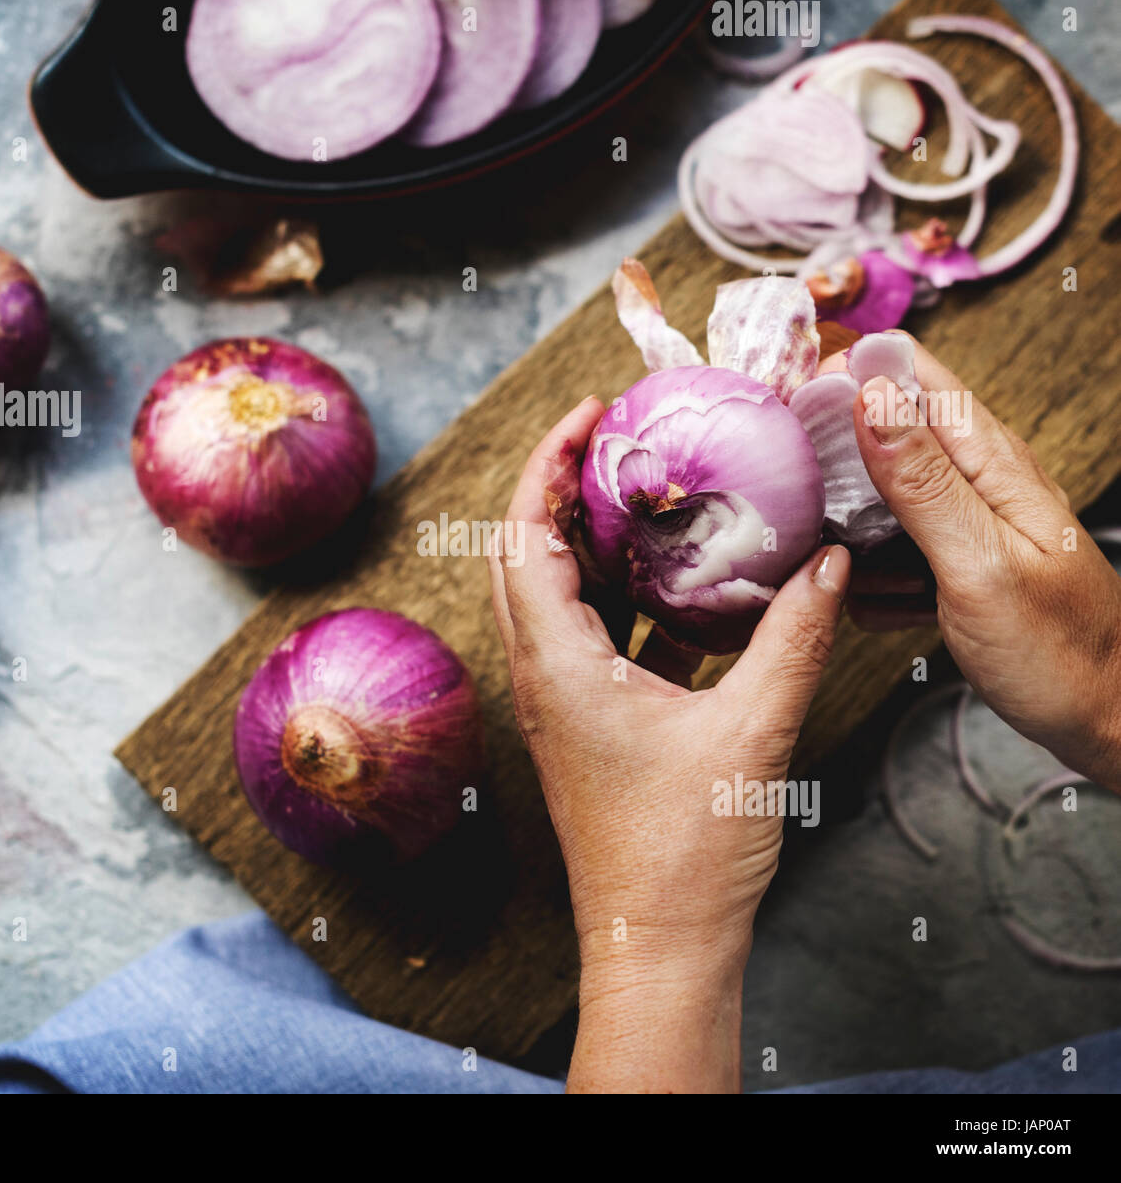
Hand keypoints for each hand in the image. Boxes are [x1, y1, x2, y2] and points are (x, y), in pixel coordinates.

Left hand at [488, 396, 850, 1092]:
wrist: (660, 942)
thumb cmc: (686, 851)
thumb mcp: (752, 731)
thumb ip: (792, 639)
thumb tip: (829, 561)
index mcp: (559, 665)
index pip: (526, 537)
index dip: (547, 463)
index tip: (590, 411)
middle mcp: (544, 676)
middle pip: (525, 555)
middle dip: (558, 488)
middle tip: (616, 439)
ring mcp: (561, 703)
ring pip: (554, 596)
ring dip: (586, 540)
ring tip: (643, 492)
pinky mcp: (587, 726)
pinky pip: (589, 638)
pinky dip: (619, 595)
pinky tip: (675, 584)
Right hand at [841, 333, 1120, 791]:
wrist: (1106, 720)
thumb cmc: (1061, 652)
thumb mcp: (979, 564)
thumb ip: (922, 481)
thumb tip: (870, 396)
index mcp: (987, 459)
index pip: (905, 371)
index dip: (844, 376)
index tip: (792, 415)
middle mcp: (975, 477)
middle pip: (881, 429)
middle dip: (836, 464)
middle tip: (816, 515)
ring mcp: (963, 519)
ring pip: (875, 495)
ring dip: (853, 532)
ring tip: (868, 575)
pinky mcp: (952, 560)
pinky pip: (887, 547)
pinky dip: (875, 574)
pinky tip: (892, 605)